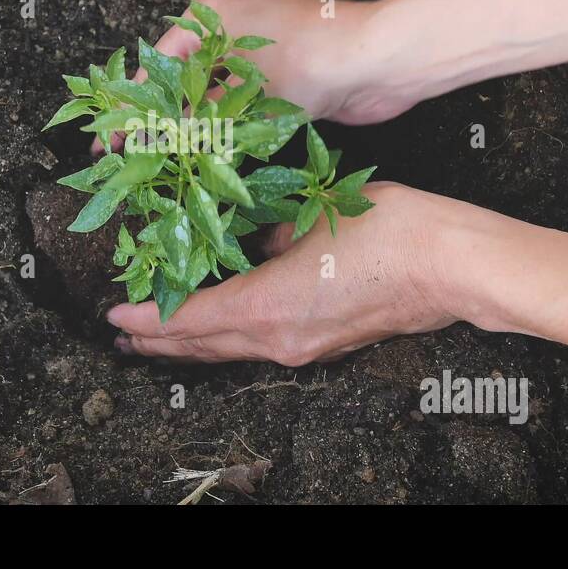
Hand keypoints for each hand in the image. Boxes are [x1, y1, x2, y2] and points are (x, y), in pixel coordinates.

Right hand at [92, 0, 416, 153]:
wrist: (382, 58)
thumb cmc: (309, 61)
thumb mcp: (242, 94)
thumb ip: (196, 119)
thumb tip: (158, 145)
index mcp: (210, 12)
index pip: (155, 65)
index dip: (132, 109)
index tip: (110, 142)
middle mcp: (231, 21)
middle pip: (182, 76)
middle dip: (160, 118)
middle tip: (135, 156)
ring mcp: (260, 44)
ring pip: (213, 90)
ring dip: (196, 124)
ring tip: (169, 161)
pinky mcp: (286, 68)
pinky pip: (243, 98)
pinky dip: (229, 123)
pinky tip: (214, 152)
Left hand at [106, 183, 460, 364]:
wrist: (452, 267)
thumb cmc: (388, 232)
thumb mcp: (311, 217)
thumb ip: (266, 232)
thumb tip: (247, 239)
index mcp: (265, 308)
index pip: (187, 321)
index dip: (147, 320)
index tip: (115, 317)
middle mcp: (278, 339)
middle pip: (202, 347)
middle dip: (159, 343)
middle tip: (124, 338)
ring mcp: (304, 348)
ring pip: (231, 351)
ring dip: (192, 346)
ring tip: (161, 341)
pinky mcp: (326, 345)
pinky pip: (260, 347)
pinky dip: (228, 339)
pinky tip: (224, 329)